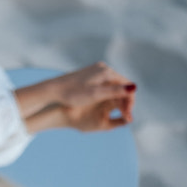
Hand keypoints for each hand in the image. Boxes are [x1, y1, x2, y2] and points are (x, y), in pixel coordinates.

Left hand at [15, 62, 136, 133]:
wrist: (53, 90)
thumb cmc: (73, 93)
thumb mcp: (95, 94)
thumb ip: (114, 91)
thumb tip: (134, 87)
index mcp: (105, 71)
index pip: (126, 85)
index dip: (130, 101)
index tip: (129, 115)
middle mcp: (103, 69)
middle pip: (121, 85)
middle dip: (125, 101)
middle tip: (126, 118)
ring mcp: (96, 72)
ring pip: (114, 86)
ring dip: (118, 100)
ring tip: (119, 114)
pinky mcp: (90, 77)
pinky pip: (106, 86)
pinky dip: (109, 96)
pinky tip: (108, 106)